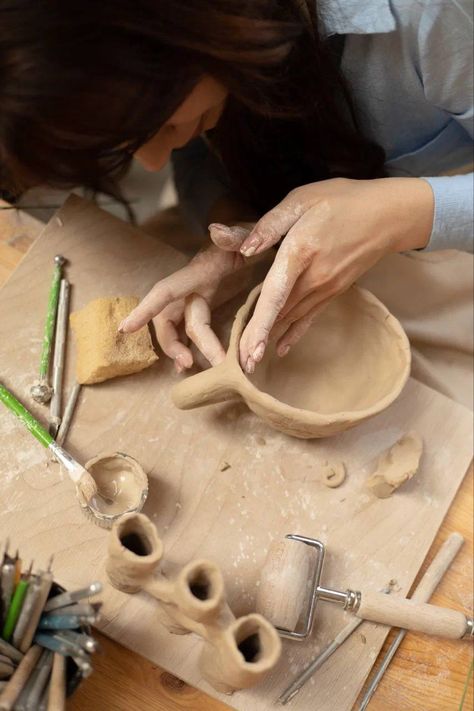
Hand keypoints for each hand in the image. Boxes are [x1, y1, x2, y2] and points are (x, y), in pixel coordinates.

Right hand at [118, 228, 255, 371]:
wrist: (257, 239)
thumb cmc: (249, 235)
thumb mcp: (245, 234)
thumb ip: (233, 235)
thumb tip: (216, 230)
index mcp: (198, 272)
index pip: (165, 291)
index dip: (144, 310)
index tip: (125, 328)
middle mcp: (191, 287)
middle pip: (168, 320)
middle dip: (172, 343)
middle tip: (188, 364)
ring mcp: (198, 298)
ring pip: (179, 329)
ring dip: (180, 350)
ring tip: (190, 368)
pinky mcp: (208, 306)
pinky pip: (192, 331)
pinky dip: (191, 348)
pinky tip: (191, 365)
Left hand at [233, 177, 433, 371]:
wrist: (388, 215)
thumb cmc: (342, 201)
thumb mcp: (301, 200)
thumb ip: (269, 225)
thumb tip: (245, 249)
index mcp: (300, 251)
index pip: (274, 295)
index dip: (258, 325)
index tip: (247, 352)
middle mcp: (313, 277)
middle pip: (279, 315)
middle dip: (257, 342)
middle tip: (240, 368)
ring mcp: (326, 288)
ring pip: (291, 318)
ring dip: (270, 340)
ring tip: (251, 362)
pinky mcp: (333, 291)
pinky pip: (309, 317)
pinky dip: (293, 334)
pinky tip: (280, 349)